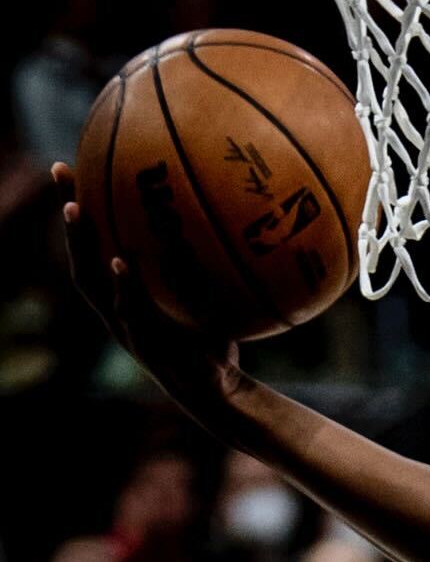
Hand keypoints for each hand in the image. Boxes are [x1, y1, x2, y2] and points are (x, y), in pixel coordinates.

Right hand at [50, 165, 248, 422]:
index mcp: (126, 298)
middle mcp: (118, 311)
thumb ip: (211, 265)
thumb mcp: (214, 298)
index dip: (83, 210)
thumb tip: (236, 214)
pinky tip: (119, 261)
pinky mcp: (145, 348)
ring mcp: (127, 329)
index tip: (74, 166)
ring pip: (91, 282)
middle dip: (71, 215)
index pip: (96, 247)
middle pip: (81, 255)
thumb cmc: (216, 344)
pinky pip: (128, 311)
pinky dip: (123, 286)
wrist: (224, 395)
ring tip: (76, 209)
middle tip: (61, 173)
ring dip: (82, 244)